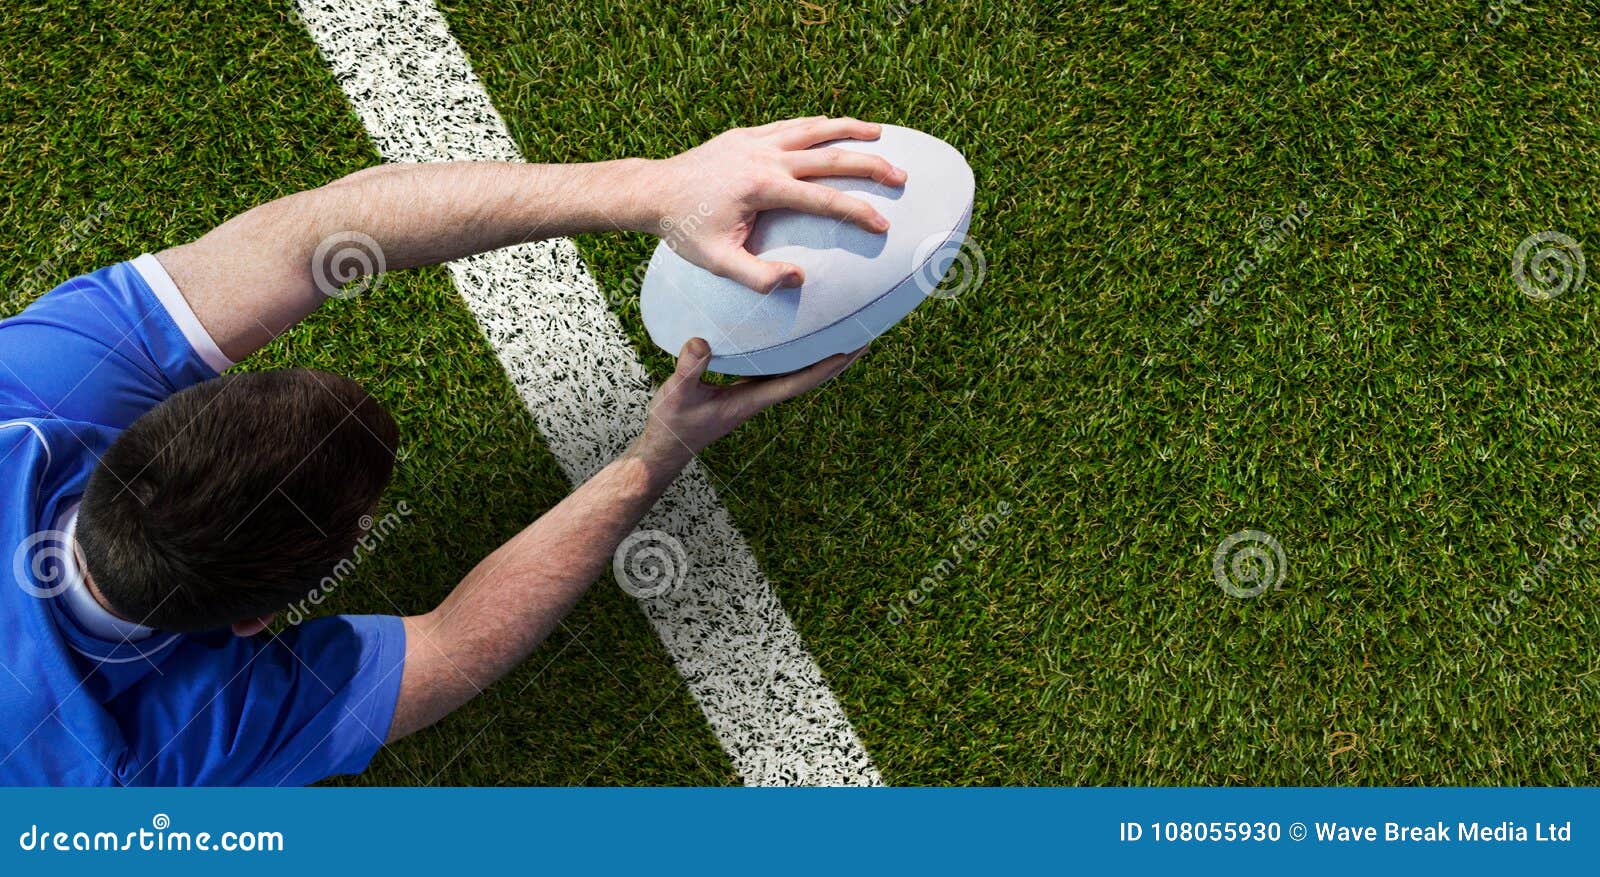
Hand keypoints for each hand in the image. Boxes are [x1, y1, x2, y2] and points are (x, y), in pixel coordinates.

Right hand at [629, 338, 863, 470]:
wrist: (667, 447)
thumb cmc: (673, 424)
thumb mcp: (677, 394)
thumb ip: (689, 369)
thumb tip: (701, 341)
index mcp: (752, 400)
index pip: (799, 382)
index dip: (827, 366)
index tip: (852, 348)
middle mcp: (760, 397)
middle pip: (808, 377)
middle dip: (837, 358)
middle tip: (866, 334)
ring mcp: (753, 394)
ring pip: (795, 373)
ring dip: (820, 355)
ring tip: (841, 330)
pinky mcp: (743, 390)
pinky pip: (778, 370)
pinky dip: (794, 355)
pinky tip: (798, 339)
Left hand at [635, 116, 907, 291]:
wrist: (654, 192)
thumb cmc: (686, 231)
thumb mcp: (717, 263)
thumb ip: (758, 277)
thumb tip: (799, 279)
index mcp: (762, 188)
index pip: (823, 200)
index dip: (857, 212)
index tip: (883, 225)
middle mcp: (764, 157)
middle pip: (830, 156)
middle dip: (870, 166)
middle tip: (901, 177)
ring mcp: (756, 140)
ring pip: (815, 128)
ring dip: (851, 129)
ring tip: (882, 136)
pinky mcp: (748, 133)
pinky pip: (793, 124)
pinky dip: (820, 124)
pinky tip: (838, 127)